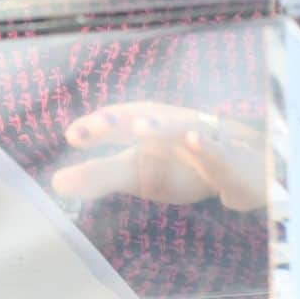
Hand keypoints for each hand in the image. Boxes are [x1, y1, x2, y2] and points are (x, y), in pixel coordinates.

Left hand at [52, 100, 274, 211]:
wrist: (244, 166)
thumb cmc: (182, 163)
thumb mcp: (139, 172)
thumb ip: (100, 175)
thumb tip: (55, 181)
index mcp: (150, 126)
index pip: (120, 121)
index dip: (98, 125)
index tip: (73, 133)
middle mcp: (173, 126)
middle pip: (146, 117)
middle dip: (123, 119)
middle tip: (98, 125)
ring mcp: (204, 139)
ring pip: (182, 128)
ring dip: (163, 125)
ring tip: (141, 126)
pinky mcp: (232, 160)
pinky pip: (221, 152)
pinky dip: (209, 145)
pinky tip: (197, 140)